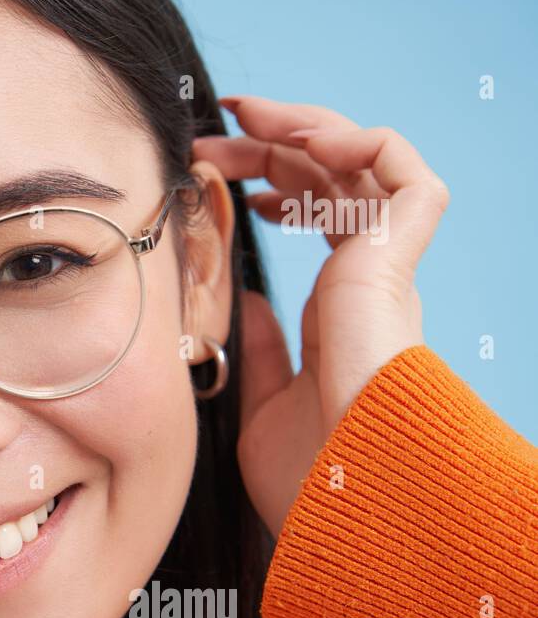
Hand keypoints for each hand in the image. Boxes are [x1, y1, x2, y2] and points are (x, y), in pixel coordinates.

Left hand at [193, 96, 449, 535]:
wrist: (346, 500)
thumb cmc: (312, 474)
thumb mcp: (263, 399)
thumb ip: (259, 348)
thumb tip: (244, 303)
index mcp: (341, 308)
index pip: (317, 219)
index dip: (271, 183)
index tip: (219, 172)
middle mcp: (367, 280)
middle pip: (330, 182)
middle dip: (272, 146)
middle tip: (214, 133)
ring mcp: (384, 268)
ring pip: (361, 164)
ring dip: (300, 129)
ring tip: (243, 118)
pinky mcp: (396, 261)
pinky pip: (403, 173)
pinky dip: (358, 140)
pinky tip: (299, 141)